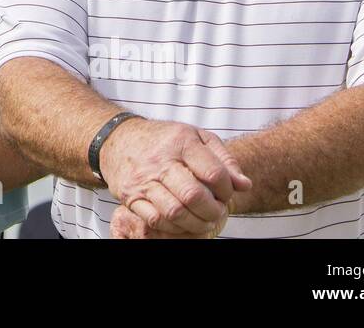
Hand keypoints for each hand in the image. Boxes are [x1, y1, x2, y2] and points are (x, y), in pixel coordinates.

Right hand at [98, 118, 248, 236]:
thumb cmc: (164, 139)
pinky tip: (183, 222)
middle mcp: (160, 160)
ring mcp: (142, 179)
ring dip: (196, 223)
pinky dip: (174, 227)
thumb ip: (224, 160)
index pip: (214, 174)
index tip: (226, 193)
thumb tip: (244, 185)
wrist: (118, 138)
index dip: (227, 190)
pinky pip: (155, 220)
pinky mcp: (130, 195)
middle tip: (218, 212)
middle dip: (213, 211)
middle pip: (194, 196)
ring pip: (175, 212)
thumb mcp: (197, 137)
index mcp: (181, 142)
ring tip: (204, 220)